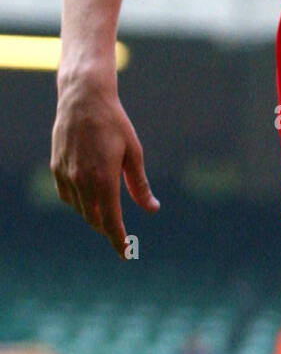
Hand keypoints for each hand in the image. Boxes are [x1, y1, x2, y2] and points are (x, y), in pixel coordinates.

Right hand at [51, 79, 158, 258]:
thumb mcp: (134, 152)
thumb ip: (139, 185)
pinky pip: (66, 196)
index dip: (118, 241)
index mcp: (104, 180)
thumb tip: (152, 208)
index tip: (125, 254)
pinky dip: (78, 203)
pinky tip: (88, 199)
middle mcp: (82, 181)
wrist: (83, 98)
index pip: (111, 222)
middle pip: (95, 219)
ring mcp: (66, 175)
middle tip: (120, 236)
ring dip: (93, 217)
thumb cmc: (114, 123)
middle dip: (107, 230)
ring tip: (106, 216)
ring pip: (80, 209)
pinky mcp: (56, 167)